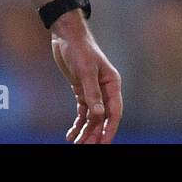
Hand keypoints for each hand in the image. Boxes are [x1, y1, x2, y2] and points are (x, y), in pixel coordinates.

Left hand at [50, 13, 122, 143]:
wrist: (66, 35)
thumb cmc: (80, 49)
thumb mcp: (86, 70)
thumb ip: (92, 93)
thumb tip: (99, 115)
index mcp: (112, 83)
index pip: (115, 111)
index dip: (109, 128)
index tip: (102, 142)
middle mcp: (105, 89)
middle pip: (103, 117)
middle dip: (96, 133)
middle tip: (86, 147)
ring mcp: (94, 90)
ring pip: (93, 117)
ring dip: (86, 131)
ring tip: (77, 143)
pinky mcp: (82, 90)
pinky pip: (83, 111)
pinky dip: (78, 123)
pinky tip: (71, 134)